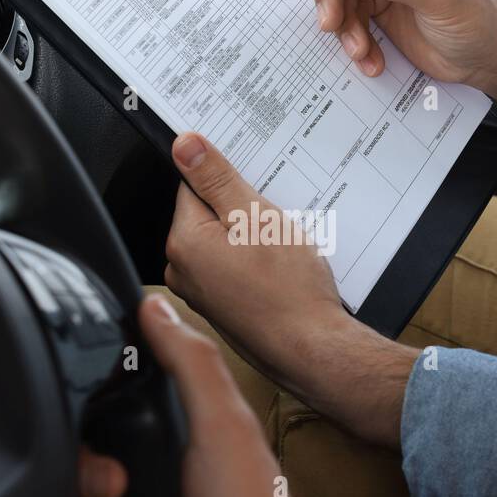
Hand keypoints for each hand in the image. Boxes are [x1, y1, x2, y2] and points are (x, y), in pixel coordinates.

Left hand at [165, 132, 416, 444]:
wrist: (312, 350)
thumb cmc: (289, 291)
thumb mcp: (257, 217)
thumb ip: (216, 179)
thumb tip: (184, 145)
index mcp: (184, 242)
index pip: (193, 186)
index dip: (226, 178)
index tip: (252, 183)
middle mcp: (183, 270)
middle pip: (208, 214)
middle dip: (242, 208)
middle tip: (274, 217)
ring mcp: (202, 292)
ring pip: (225, 241)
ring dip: (252, 235)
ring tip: (281, 245)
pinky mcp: (223, 306)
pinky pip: (234, 267)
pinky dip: (255, 260)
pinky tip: (280, 267)